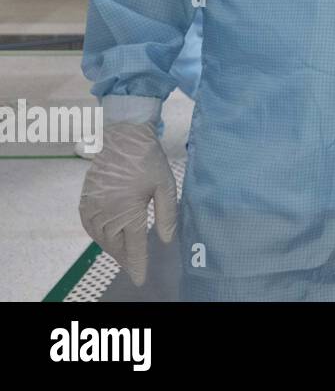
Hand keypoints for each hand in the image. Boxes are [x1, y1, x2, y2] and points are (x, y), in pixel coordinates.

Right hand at [78, 122, 177, 285]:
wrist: (124, 137)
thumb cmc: (148, 160)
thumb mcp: (166, 187)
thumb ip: (167, 215)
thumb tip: (165, 240)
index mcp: (129, 211)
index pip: (134, 247)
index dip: (137, 264)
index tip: (140, 278)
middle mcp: (107, 213)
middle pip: (116, 246)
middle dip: (125, 258)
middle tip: (135, 265)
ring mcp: (93, 207)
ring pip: (101, 239)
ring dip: (112, 248)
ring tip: (124, 253)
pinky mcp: (85, 200)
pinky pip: (88, 226)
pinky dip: (98, 236)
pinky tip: (107, 237)